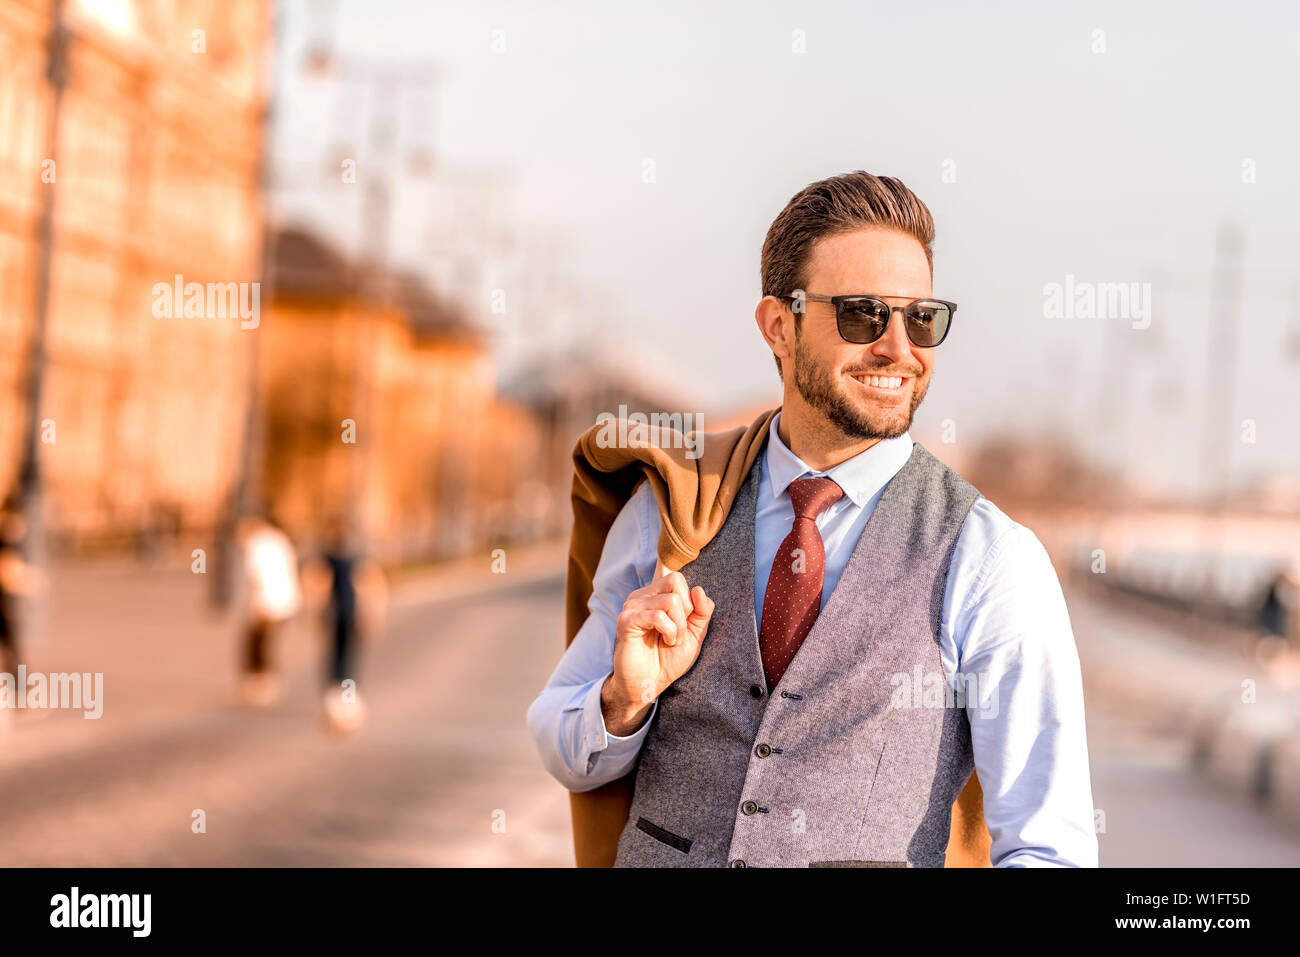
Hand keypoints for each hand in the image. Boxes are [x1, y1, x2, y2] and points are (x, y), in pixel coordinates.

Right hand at [603, 559, 714, 734]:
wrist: (651, 683)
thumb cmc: (669, 658)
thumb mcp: (695, 633)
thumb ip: (702, 611)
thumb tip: (698, 589)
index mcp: (656, 594)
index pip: (677, 578)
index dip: (690, 601)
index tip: (685, 623)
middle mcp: (642, 595)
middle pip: (675, 582)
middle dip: (686, 611)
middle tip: (678, 632)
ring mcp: (632, 606)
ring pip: (670, 601)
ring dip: (678, 627)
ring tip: (670, 640)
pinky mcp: (627, 620)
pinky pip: (658, 616)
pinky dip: (669, 631)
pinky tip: (665, 642)